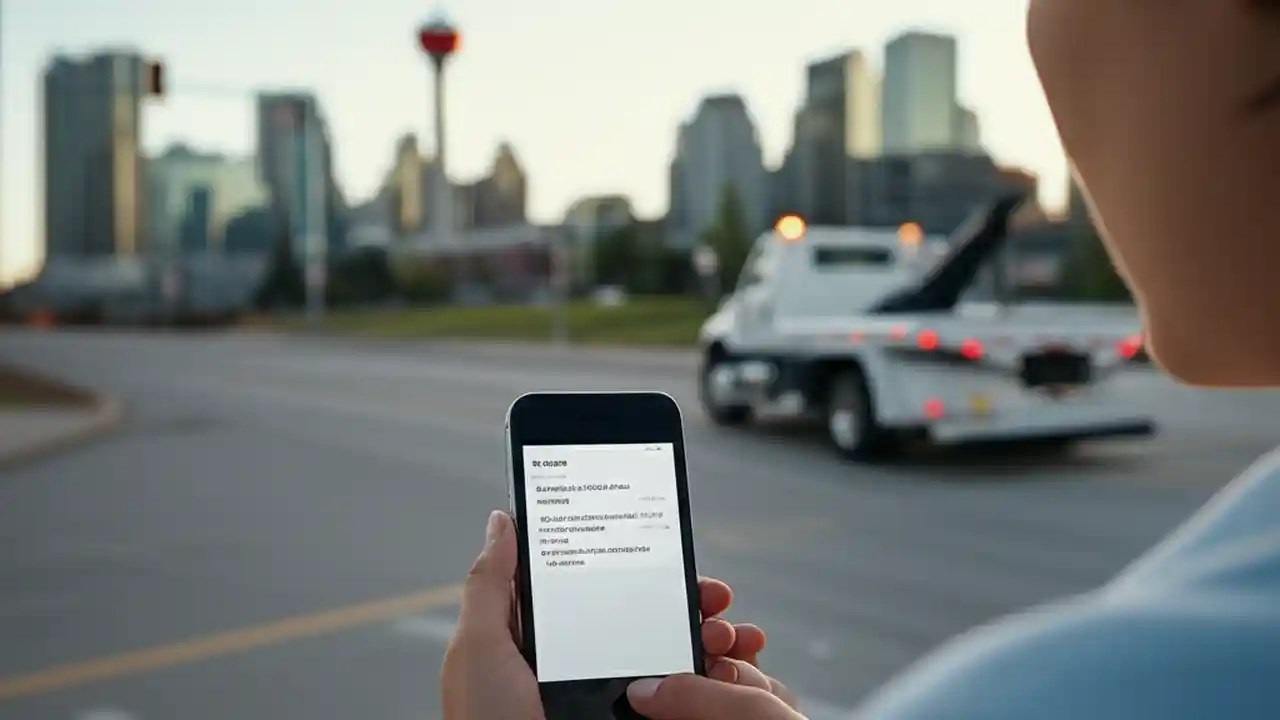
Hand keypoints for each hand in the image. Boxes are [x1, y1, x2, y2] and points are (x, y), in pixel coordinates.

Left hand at [441, 510, 790, 718]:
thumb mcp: (479, 648)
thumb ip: (491, 585)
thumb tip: (503, 522)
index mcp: (545, 639)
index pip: (600, 588)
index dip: (639, 568)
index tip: (675, 553)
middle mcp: (582, 663)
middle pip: (646, 618)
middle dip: (688, 602)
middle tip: (714, 597)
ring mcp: (611, 696)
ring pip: (671, 657)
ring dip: (707, 638)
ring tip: (728, 636)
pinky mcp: (634, 719)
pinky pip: (678, 699)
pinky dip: (708, 683)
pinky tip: (726, 669)